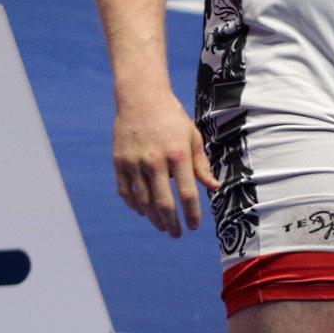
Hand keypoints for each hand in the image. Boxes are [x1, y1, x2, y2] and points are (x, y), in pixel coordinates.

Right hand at [113, 92, 218, 237]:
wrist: (141, 98)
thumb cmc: (173, 118)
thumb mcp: (192, 137)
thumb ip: (201, 165)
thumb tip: (214, 187)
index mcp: (177, 155)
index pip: (187, 193)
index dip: (191, 214)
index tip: (193, 227)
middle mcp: (155, 161)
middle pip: (163, 203)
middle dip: (171, 223)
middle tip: (176, 234)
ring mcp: (134, 162)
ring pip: (143, 201)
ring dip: (153, 218)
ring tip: (162, 226)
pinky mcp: (119, 162)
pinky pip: (125, 191)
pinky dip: (134, 205)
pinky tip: (143, 212)